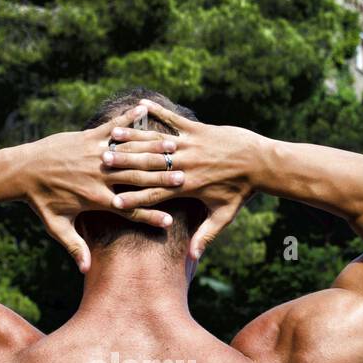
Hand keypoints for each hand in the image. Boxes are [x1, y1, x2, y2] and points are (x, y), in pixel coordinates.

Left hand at [20, 105, 183, 271]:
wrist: (22, 170)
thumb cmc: (40, 201)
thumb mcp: (57, 227)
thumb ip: (74, 247)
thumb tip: (86, 270)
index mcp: (95, 199)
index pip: (128, 210)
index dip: (149, 217)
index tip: (170, 224)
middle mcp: (98, 177)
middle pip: (136, 180)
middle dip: (161, 181)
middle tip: (184, 181)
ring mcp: (94, 155)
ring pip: (129, 152)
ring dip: (152, 149)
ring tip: (174, 148)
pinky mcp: (87, 138)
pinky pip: (112, 127)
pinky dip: (128, 119)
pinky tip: (145, 109)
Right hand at [103, 98, 261, 259]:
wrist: (261, 162)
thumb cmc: (242, 192)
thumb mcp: (224, 216)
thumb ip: (205, 236)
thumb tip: (192, 257)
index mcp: (189, 187)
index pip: (155, 195)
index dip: (134, 199)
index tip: (112, 203)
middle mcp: (187, 165)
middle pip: (149, 167)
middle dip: (124, 165)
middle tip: (101, 165)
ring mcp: (192, 145)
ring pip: (156, 142)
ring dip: (133, 138)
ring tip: (111, 136)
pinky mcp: (198, 130)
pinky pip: (173, 119)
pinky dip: (157, 112)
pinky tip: (141, 105)